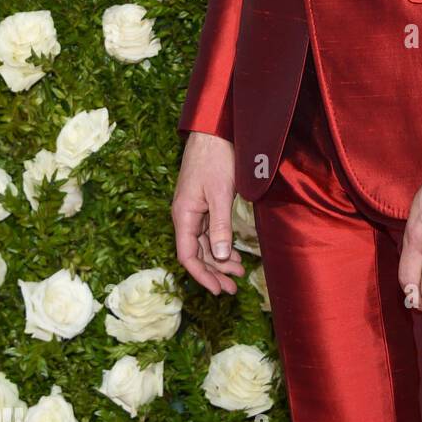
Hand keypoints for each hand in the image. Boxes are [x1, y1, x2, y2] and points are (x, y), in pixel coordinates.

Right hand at [172, 131, 246, 295]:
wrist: (214, 131)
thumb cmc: (215, 159)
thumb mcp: (220, 194)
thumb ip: (220, 226)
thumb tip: (219, 258)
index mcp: (183, 215)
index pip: (188, 256)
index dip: (203, 275)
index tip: (219, 290)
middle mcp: (185, 215)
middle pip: (196, 253)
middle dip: (214, 272)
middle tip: (233, 288)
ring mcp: (194, 209)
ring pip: (204, 243)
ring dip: (219, 260)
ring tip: (238, 273)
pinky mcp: (204, 203)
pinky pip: (209, 231)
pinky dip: (221, 244)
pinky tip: (233, 253)